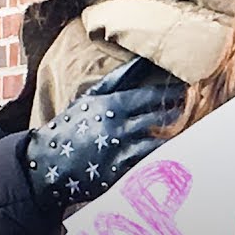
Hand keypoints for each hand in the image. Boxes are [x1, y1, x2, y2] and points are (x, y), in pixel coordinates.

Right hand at [25, 57, 182, 209]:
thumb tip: (141, 61)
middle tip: (187, 106)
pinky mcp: (119, 173)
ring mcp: (118, 151)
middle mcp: (116, 127)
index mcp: (109, 106)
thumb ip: (117, 80)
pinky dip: (161, 157)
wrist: (47, 164)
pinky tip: (173, 153)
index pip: (147, 96)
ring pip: (156, 141)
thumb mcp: (90, 98)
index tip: (183, 87)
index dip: (168, 92)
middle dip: (175, 111)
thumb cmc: (71, 126)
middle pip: (156, 117)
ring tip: (184, 129)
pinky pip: (147, 164)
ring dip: (172, 135)